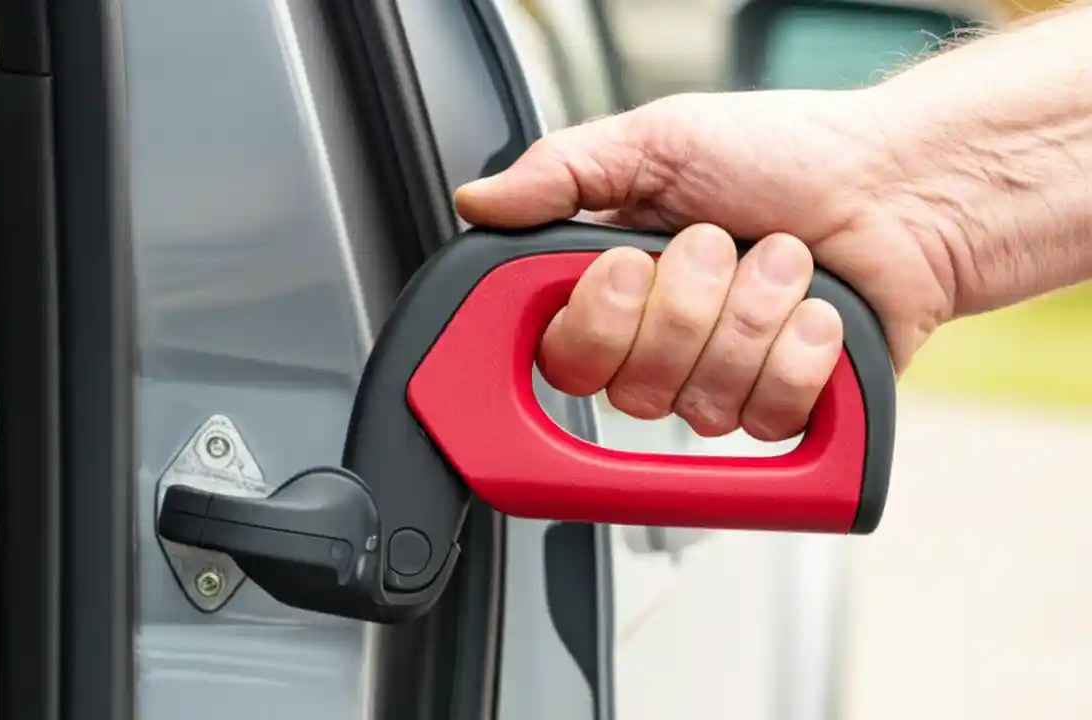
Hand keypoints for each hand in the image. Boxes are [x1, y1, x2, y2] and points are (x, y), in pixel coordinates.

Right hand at [455, 89, 957, 439]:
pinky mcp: (783, 409)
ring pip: (704, 405)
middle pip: (634, 390)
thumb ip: (560, 173)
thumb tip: (478, 202)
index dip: (598, 324)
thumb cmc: (787, 153)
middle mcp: (661, 345)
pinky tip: (818, 312)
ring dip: (756, 317)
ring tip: (786, 262)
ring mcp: (721, 382)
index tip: (632, 265)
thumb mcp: (657, 141)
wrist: (902, 184)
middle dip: (692, 304)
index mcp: (615, 289)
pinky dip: (803, 354)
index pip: (564, 359)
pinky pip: (770, 418)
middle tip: (724, 243)